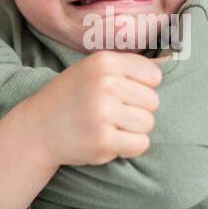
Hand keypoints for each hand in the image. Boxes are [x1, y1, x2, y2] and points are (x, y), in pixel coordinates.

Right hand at [20, 50, 168, 166]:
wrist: (37, 128)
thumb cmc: (72, 97)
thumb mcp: (93, 69)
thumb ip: (127, 67)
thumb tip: (169, 61)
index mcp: (104, 62)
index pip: (153, 76)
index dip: (141, 88)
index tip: (121, 94)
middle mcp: (105, 84)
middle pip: (153, 102)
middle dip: (137, 110)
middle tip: (110, 113)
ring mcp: (103, 113)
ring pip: (148, 124)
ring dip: (133, 129)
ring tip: (108, 126)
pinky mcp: (103, 141)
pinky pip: (140, 144)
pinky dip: (129, 146)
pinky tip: (108, 140)